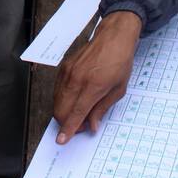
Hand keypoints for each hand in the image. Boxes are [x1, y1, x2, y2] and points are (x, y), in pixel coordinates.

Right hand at [53, 12, 141, 143]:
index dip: (68, 129)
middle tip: (82, 125)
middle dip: (66, 123)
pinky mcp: (64, 67)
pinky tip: (75, 99)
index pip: (75, 113)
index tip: (62, 140)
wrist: (113, 37)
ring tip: (80, 112)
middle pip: (61, 110)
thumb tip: (92, 125)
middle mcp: (77, 79)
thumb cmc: (120, 62)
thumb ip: (102, 109)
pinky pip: (57, 89)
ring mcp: (68, 72)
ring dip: (64, 112)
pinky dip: (62, 99)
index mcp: (93, 86)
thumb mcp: (118, 90)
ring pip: (57, 101)